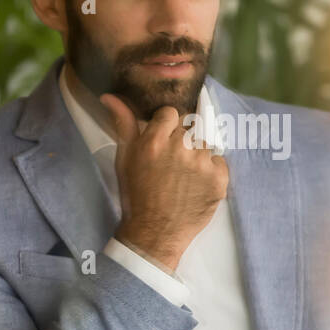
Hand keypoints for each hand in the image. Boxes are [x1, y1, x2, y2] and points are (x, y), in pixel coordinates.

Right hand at [100, 93, 228, 271]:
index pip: (171, 113)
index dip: (167, 126)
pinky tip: (195, 184)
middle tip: (171, 164)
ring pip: (204, 143)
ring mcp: (202, 162)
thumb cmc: (136, 195)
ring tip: (183, 176)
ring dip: (196, 155)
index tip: (162, 142)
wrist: (155, 233)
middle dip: (181, 141)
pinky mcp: (219, 177)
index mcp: (154, 141)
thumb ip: (123, 124)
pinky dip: (210, 170)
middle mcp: (180, 147)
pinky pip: (218, 160)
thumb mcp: (125, 159)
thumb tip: (110, 96)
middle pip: (189, 127)